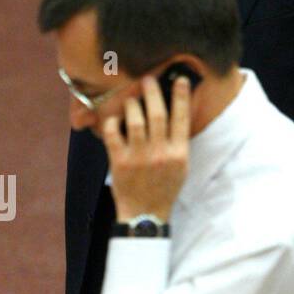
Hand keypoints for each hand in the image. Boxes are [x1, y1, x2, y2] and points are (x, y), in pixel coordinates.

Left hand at [104, 73, 189, 221]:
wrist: (145, 214)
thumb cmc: (164, 188)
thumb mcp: (181, 167)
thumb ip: (178, 142)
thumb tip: (175, 112)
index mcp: (179, 154)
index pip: (181, 119)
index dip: (181, 96)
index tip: (179, 79)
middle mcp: (160, 154)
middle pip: (157, 114)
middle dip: (152, 92)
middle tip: (147, 79)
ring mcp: (139, 158)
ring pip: (135, 121)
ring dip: (131, 105)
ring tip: (130, 99)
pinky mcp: (119, 163)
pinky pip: (113, 135)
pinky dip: (112, 123)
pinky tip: (114, 120)